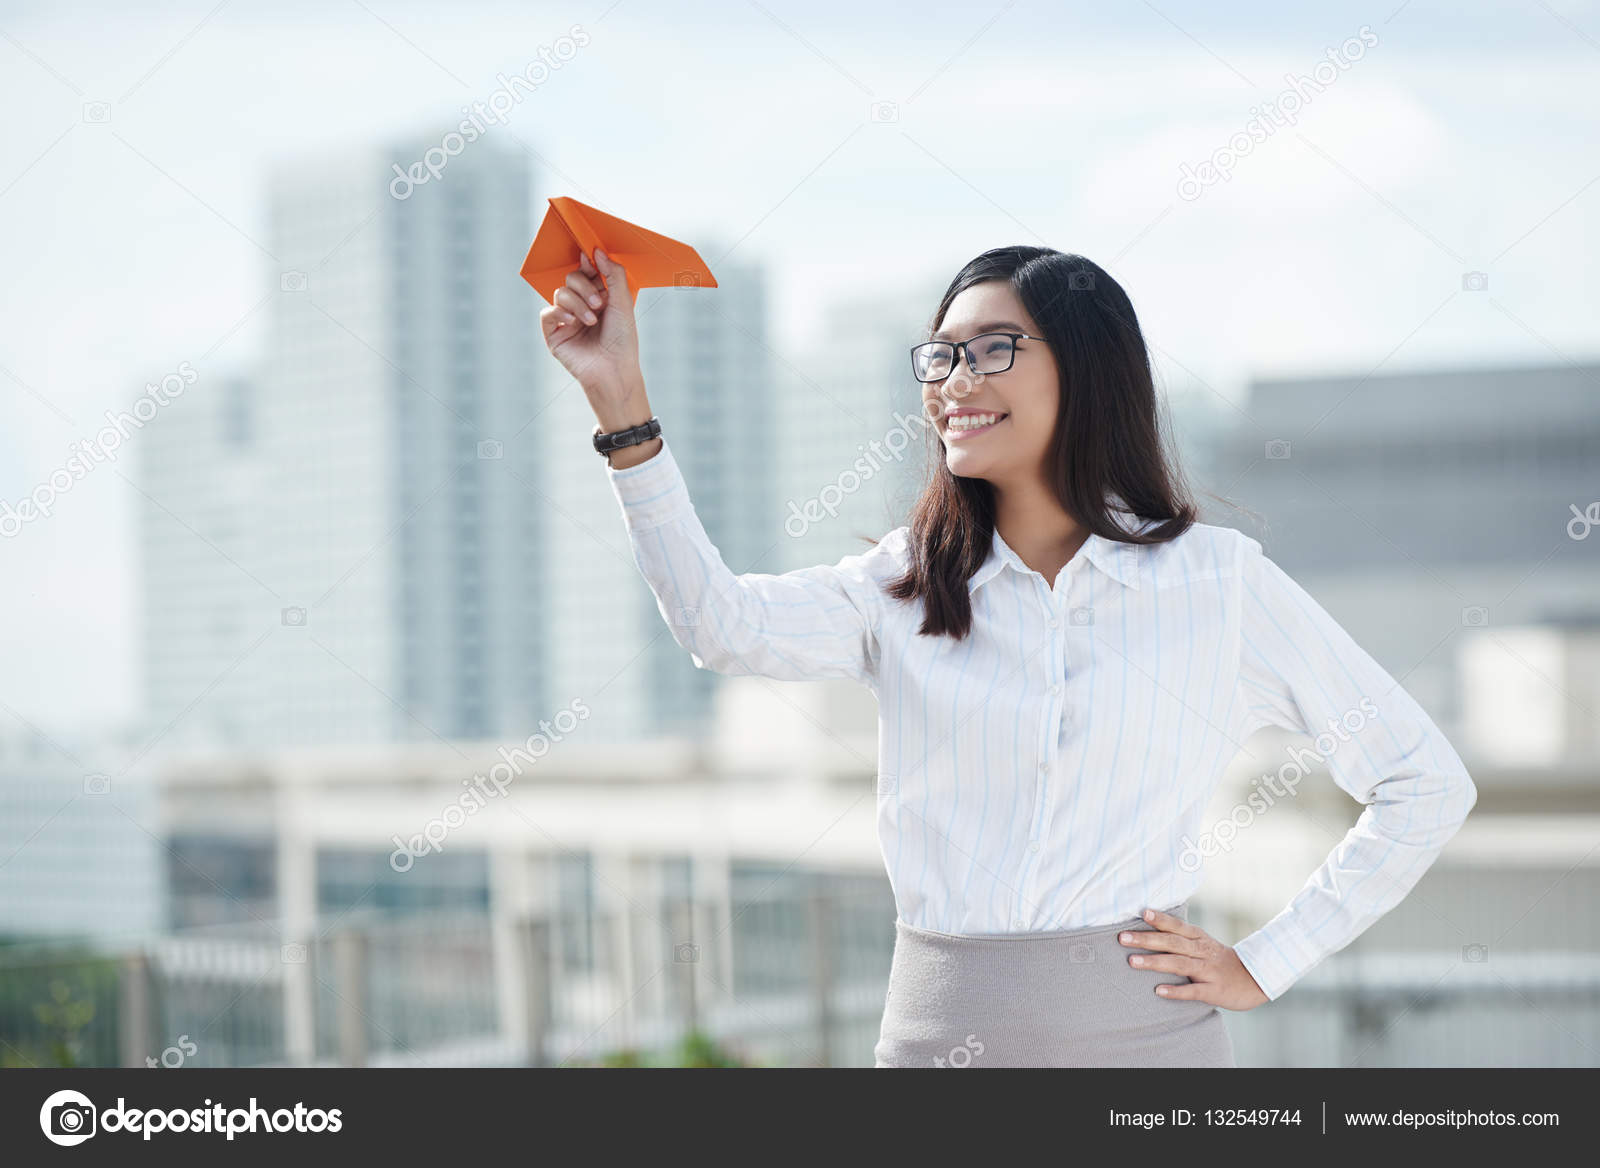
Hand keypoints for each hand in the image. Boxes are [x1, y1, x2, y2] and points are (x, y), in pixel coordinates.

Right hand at [539, 247, 644, 415]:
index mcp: (599, 297)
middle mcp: (582, 306)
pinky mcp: (554, 334)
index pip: (588, 272)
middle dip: (584, 287)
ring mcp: (566, 319)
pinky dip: (558, 313)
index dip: (588, 264)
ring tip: (591, 321)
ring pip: (560, 293)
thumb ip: (613, 274)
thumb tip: (597, 251)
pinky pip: (547, 313)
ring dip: (577, 303)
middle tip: (598, 304)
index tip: (590, 259)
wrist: (614, 370)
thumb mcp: (623, 302)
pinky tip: (572, 322)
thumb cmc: (623, 340)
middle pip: (572, 278)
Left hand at [1118, 907, 1269, 1010]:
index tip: (1142, 912)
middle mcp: (1202, 952)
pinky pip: (1192, 991)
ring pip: (1179, 964)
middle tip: (1122, 938)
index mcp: (1199, 938)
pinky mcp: (1213, 991)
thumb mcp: (1203, 944)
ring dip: (1155, 962)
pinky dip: (1176, 991)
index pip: (1177, 926)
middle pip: (1172, 943)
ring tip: (1132, 961)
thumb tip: (1147, 925)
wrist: (1254, 980)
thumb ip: (1179, 937)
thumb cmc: (1219, 960)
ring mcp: (1208, 971)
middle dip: (1146, 940)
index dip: (1161, 919)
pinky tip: (1158, 991)